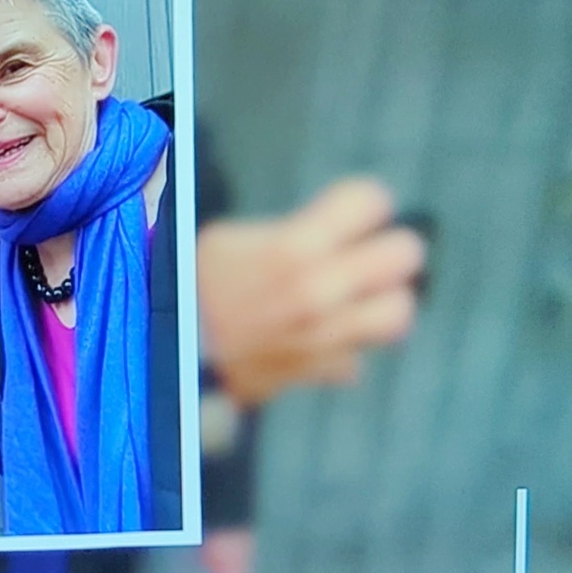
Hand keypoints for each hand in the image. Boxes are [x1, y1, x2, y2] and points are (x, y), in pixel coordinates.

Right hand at [197, 177, 424, 405]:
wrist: (166, 357)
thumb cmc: (188, 290)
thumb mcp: (225, 240)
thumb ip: (285, 233)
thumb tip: (321, 233)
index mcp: (295, 248)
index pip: (371, 201)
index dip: (363, 203)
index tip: (353, 211)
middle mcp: (321, 291)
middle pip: (404, 254)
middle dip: (388, 249)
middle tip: (368, 253)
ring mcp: (326, 335)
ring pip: (398, 312)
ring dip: (382, 302)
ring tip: (359, 297)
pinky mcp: (319, 371)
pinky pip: (355, 359)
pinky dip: (342, 349)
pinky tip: (320, 338)